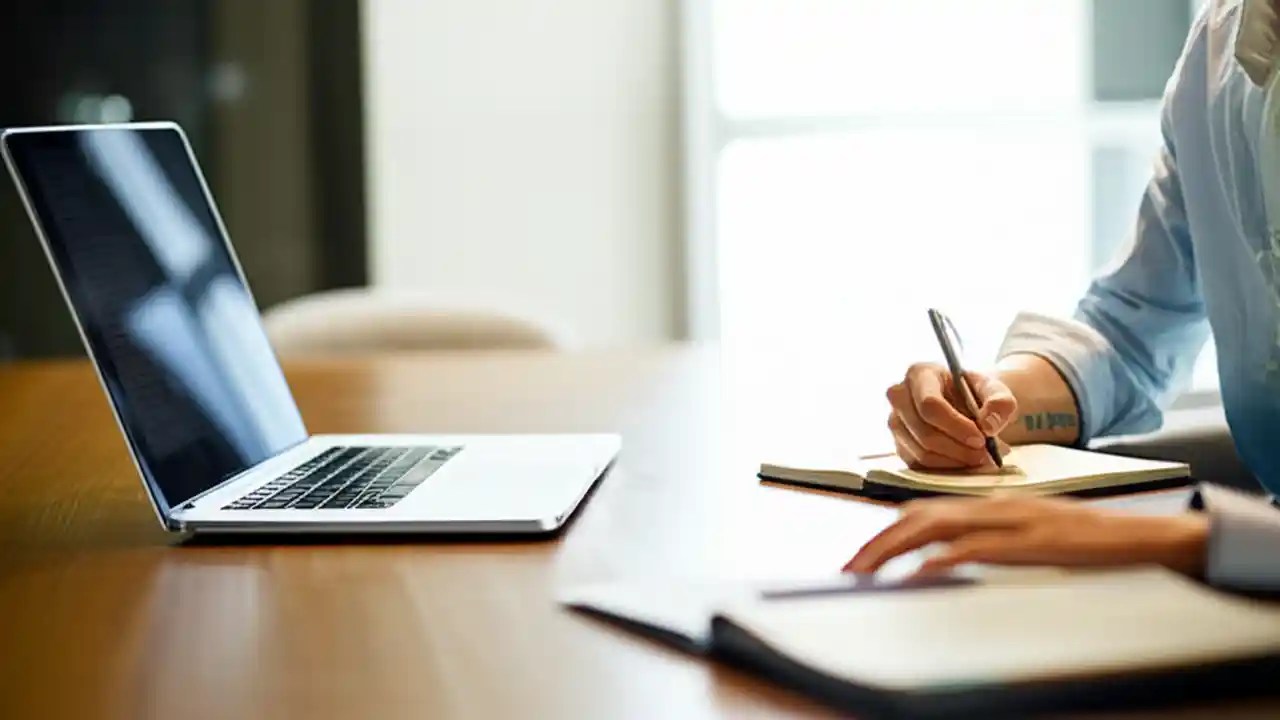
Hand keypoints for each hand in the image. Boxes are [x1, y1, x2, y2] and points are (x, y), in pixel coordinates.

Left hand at [843, 495, 1208, 575]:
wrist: (1137, 536)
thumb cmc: (1084, 539)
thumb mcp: (1028, 532)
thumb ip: (991, 537)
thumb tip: (950, 555)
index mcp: (991, 504)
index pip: (925, 510)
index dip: (888, 531)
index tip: (863, 554)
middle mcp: (994, 506)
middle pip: (920, 517)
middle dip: (878, 543)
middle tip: (850, 568)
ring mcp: (1011, 521)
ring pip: (937, 527)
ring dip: (895, 550)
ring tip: (868, 572)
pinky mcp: (1030, 542)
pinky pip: (976, 548)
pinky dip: (944, 559)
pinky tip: (921, 574)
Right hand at [886, 363, 1016, 469]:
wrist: (963, 403)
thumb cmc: (974, 393)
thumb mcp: (994, 390)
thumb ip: (1000, 403)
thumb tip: (988, 426)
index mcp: (919, 374)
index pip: (929, 404)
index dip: (955, 425)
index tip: (981, 438)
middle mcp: (899, 396)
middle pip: (924, 431)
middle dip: (958, 448)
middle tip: (986, 454)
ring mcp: (895, 422)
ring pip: (921, 452)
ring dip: (955, 461)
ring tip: (981, 458)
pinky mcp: (899, 444)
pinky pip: (919, 465)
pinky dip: (946, 468)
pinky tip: (965, 462)